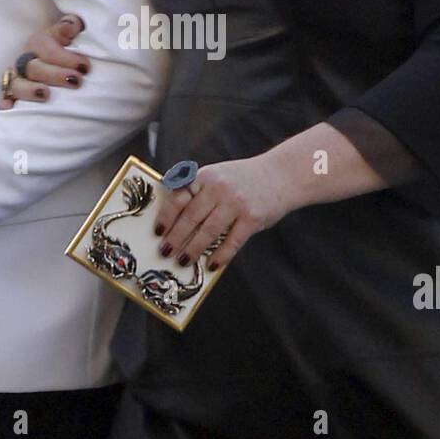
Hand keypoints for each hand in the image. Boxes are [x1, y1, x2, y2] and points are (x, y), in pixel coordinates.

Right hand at [0, 14, 88, 109]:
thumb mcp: (70, 34)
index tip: (85, 67)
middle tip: (76, 81)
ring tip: (46, 95)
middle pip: (34, 68)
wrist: (57, 64)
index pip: (47, 48)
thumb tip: (71, 25)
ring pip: (17, 84)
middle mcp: (25, 60)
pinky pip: (5, 99)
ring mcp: (18, 79)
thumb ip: (72, 25)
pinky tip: (8, 108)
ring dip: (29, 90)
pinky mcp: (12, 96)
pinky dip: (5, 103)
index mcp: (39, 43)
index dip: (65, 57)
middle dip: (55, 75)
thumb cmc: (67, 49)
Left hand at [151, 156, 289, 272]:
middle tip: (165, 252)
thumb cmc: (243, 180)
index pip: (179, 196)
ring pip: (208, 231)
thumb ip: (199, 193)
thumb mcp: (218, 176)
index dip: (166, 215)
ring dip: (193, 249)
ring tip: (183, 261)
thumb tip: (175, 225)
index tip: (157, 231)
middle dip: (175, 237)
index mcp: (206, 176)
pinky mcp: (253, 217)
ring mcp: (236, 202)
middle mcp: (219, 187)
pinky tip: (211, 264)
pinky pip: (232, 241)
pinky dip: (220, 255)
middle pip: (191, 217)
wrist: (282, 174)